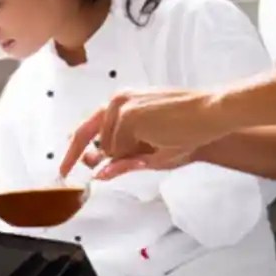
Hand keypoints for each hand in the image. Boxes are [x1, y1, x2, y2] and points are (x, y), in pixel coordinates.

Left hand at [62, 89, 230, 180]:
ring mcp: (119, 107)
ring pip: (109, 150)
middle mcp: (116, 101)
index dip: (73, 152)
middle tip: (152, 145)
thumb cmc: (188, 131)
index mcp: (121, 103)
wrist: (212, 116)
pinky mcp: (127, 115)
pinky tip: (159, 137)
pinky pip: (120, 150)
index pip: (86, 129)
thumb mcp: (149, 153)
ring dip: (132, 153)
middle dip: (121, 155)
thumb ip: (121, 162)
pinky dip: (137, 152)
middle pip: (99, 146)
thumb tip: (97, 174)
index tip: (63, 170)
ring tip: (161, 138)